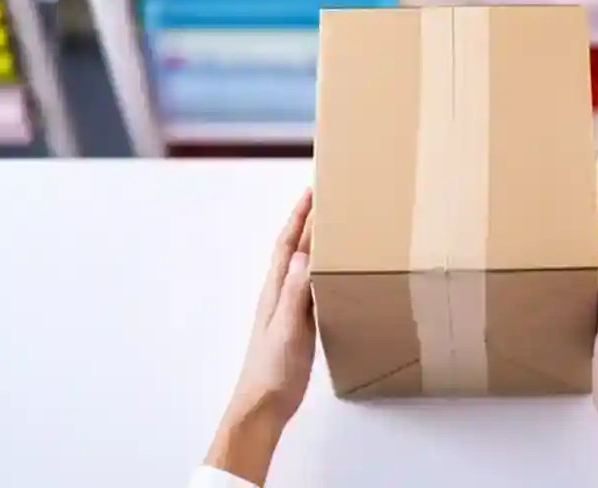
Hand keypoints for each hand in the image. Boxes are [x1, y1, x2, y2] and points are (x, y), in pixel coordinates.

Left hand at [205, 190, 316, 484]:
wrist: (263, 405)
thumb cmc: (272, 368)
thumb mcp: (287, 327)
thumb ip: (295, 292)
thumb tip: (304, 252)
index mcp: (275, 290)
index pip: (287, 244)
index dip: (298, 217)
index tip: (312, 191)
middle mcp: (280, 294)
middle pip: (294, 250)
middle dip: (307, 223)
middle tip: (327, 200)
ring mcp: (288, 310)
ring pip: (303, 267)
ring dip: (314, 245)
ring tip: (334, 228)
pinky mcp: (298, 325)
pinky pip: (311, 288)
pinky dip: (322, 272)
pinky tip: (334, 275)